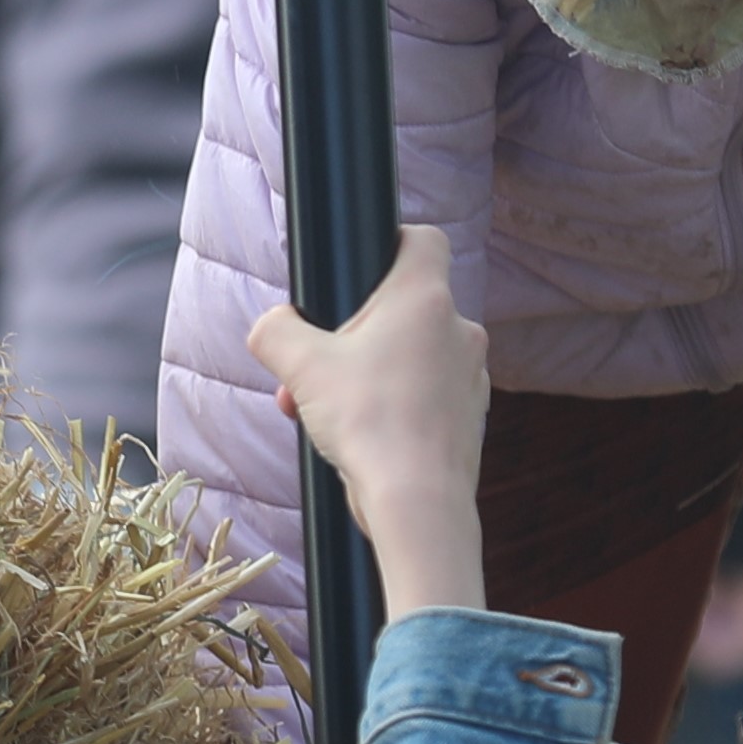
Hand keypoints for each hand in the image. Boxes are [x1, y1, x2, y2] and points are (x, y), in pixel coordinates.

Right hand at [245, 226, 488, 617]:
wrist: (417, 504)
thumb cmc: (368, 423)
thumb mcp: (299, 366)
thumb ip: (274, 331)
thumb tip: (271, 327)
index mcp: (426, 298)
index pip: (424, 239)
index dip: (389, 245)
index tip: (355, 275)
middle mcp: (460, 330)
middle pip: (403, 308)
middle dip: (352, 334)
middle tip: (313, 370)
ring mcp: (471, 377)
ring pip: (411, 357)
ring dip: (365, 375)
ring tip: (323, 413)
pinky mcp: (468, 418)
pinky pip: (423, 396)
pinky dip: (390, 408)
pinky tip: (357, 438)